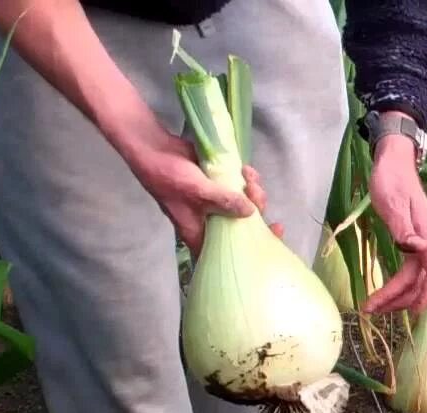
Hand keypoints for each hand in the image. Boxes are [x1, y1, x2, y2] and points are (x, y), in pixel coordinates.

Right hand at [124, 128, 282, 255]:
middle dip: (258, 210)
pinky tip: (246, 169)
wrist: (153, 147)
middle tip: (256, 192)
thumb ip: (223, 200)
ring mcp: (215, 203)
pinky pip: (241, 189)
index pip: (228, 251)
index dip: (252, 249)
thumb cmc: (167, 175)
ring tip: (249, 175)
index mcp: (200, 231)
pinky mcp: (219, 186)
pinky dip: (247, 180)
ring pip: (245, 206)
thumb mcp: (196, 189)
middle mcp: (210, 221)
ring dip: (253, 191)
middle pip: (244, 226)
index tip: (273, 234)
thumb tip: (250, 212)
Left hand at [362, 132, 426, 314]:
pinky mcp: (415, 241)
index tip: (397, 311)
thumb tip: (419, 249)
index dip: (417, 296)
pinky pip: (412, 270)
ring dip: (399, 296)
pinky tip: (388, 291)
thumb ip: (404, 229)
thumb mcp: (392, 203)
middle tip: (373, 311)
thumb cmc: (391, 180)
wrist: (394, 161)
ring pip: (416, 278)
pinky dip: (400, 284)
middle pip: (422, 282)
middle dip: (400, 300)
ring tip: (375, 305)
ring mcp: (424, 242)